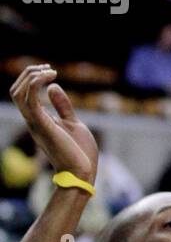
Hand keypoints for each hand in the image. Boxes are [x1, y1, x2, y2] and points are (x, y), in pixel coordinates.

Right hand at [10, 65, 98, 184]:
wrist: (83, 172)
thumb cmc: (79, 152)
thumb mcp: (72, 123)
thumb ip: (62, 106)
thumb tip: (53, 86)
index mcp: (38, 120)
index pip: (22, 95)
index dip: (31, 78)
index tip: (50, 71)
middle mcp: (32, 121)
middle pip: (16, 91)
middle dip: (29, 74)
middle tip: (49, 69)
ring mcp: (35, 123)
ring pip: (18, 94)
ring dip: (31, 76)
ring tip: (51, 71)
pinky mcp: (43, 125)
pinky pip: (30, 100)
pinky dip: (36, 83)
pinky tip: (51, 77)